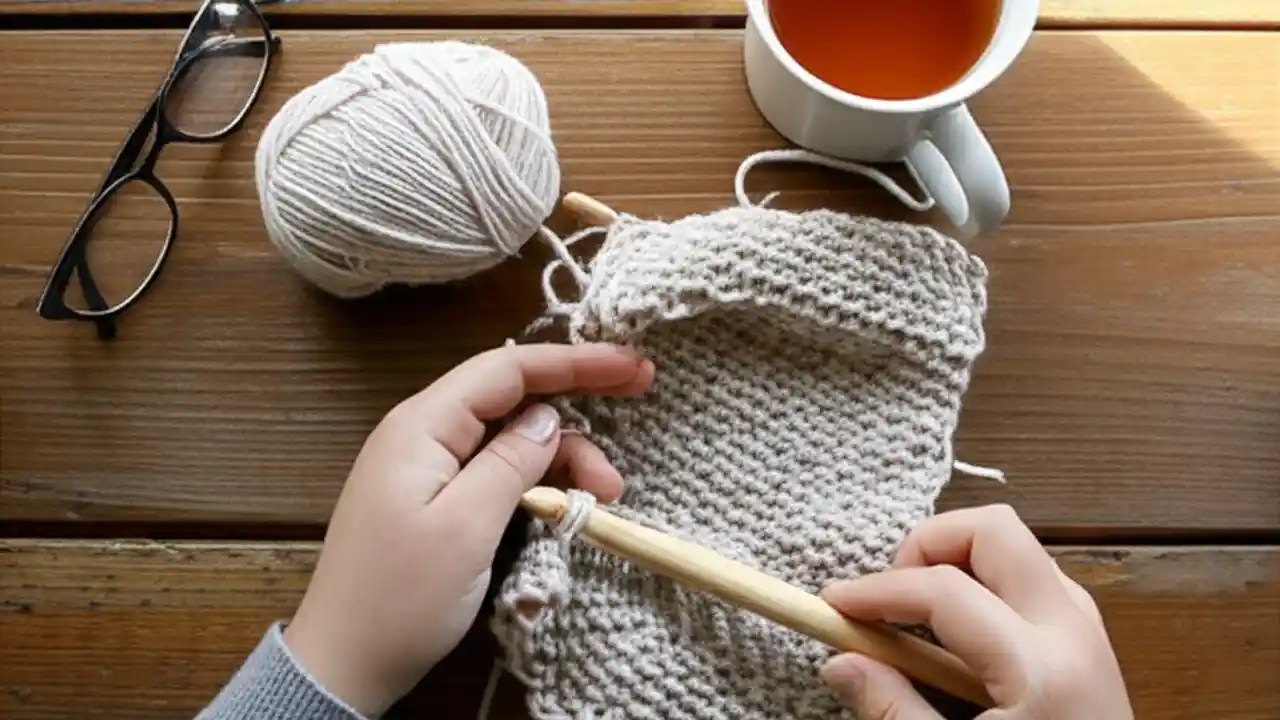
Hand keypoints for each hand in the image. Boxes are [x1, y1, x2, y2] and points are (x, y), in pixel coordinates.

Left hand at [283, 343, 654, 716]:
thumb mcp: (466, 528)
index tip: (630, 363)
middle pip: (511, 397)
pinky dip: (537, 482)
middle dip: (577, 398)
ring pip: (509, 439)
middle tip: (640, 391)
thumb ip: (510, 462)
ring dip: (563, 456)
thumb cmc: (399, 598)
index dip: (573, 360)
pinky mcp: (434, 501)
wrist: (342, 665)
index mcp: (422, 426)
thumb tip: (546, 417)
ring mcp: (427, 469)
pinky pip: (495, 472)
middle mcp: (423, 435)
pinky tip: (569, 503)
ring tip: (608, 492)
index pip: (507, 369)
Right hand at [820, 505, 1132, 719]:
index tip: (832, 604)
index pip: (941, 588)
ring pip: (1017, 547)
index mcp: (1039, 667)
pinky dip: (987, 586)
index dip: (876, 590)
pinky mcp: (1089, 644)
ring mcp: (1087, 632)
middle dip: (929, 544)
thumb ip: (893, 709)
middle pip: (995, 529)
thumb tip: (839, 661)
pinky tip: (959, 637)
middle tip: (890, 595)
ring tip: (919, 617)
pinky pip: (1033, 581)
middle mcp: (1072, 632)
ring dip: (960, 562)